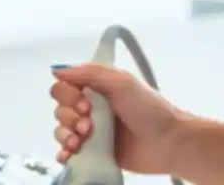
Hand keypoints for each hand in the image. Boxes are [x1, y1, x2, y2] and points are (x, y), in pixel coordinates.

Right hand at [49, 63, 190, 174]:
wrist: (168, 143)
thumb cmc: (147, 109)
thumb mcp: (121, 82)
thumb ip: (89, 73)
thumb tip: (56, 69)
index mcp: (96, 89)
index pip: (63, 88)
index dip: (68, 96)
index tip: (86, 104)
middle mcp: (90, 109)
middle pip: (60, 110)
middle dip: (69, 118)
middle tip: (89, 126)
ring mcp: (91, 133)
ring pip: (61, 132)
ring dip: (66, 136)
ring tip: (82, 142)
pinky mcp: (93, 154)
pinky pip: (68, 153)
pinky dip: (64, 154)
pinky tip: (69, 155)